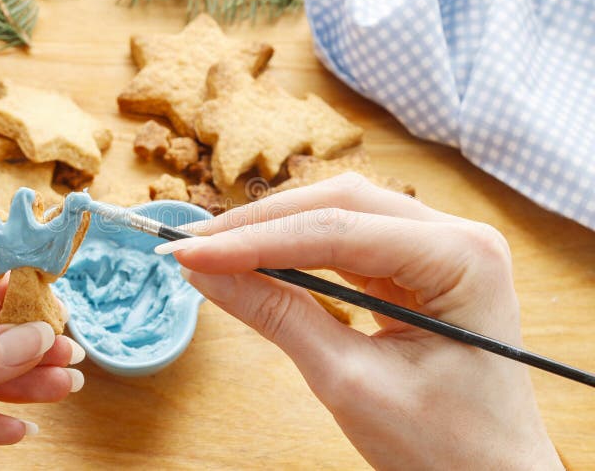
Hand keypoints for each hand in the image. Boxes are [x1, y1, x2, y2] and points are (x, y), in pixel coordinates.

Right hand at [159, 174, 562, 469]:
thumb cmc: (444, 446)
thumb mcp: (350, 382)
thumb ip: (277, 316)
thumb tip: (205, 272)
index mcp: (462, 258)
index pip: (339, 232)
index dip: (256, 240)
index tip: (190, 253)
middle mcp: (456, 237)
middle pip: (340, 205)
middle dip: (261, 225)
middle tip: (192, 246)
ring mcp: (438, 248)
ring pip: (339, 214)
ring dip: (274, 230)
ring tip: (213, 249)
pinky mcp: (416, 267)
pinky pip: (346, 242)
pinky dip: (296, 250)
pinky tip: (256, 258)